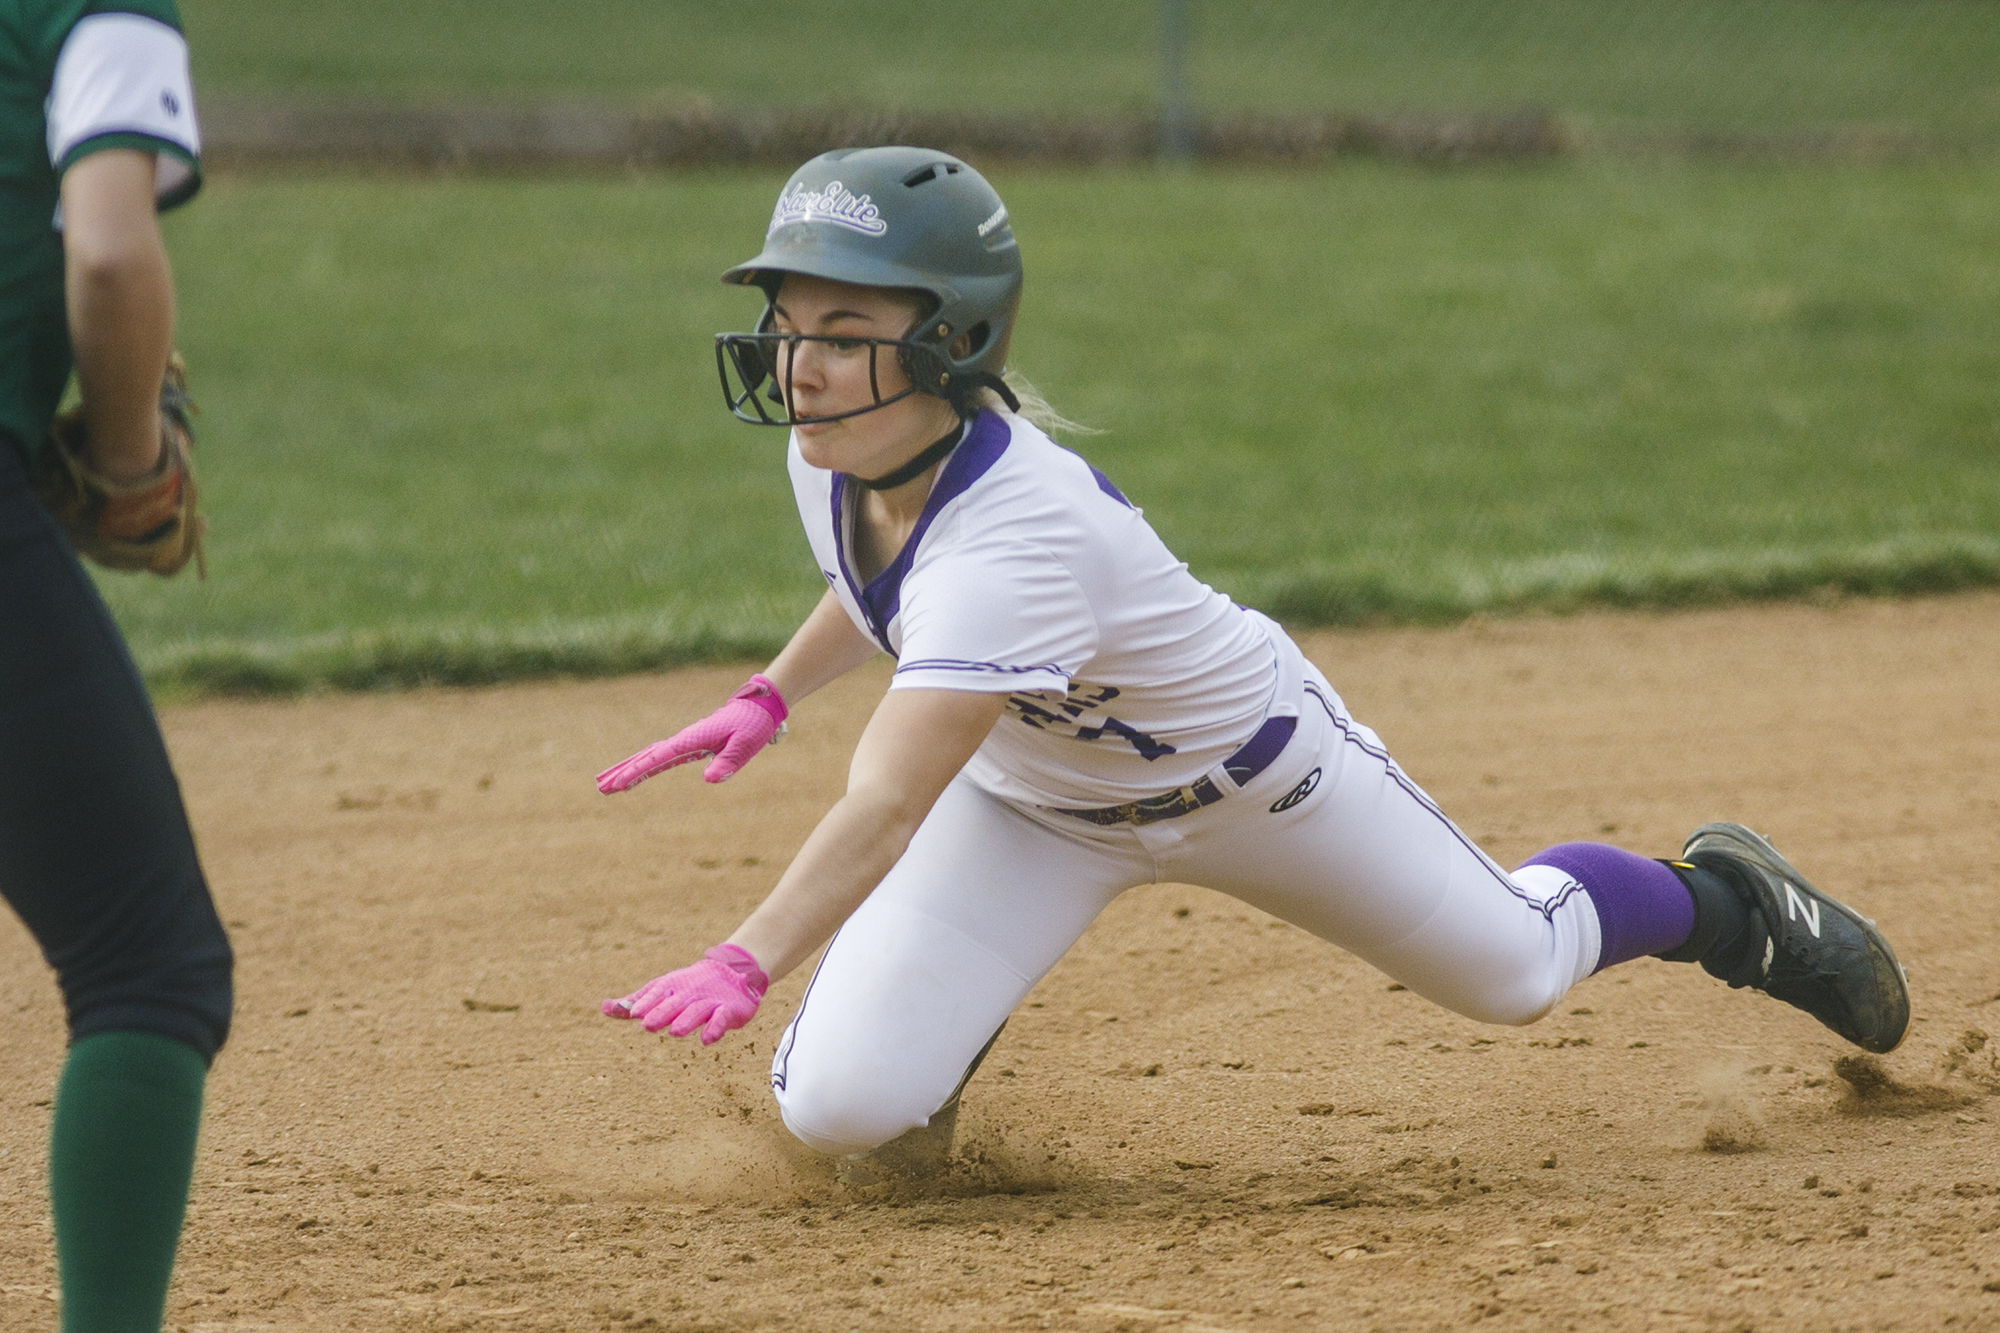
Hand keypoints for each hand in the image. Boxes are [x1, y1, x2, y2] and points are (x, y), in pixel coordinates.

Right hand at [596, 675, 787, 791]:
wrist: (759, 707)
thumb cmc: (753, 725)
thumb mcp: (745, 746)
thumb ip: (728, 762)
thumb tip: (709, 780)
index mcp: (693, 739)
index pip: (659, 757)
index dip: (638, 771)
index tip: (619, 784)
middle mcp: (684, 739)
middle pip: (647, 756)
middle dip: (623, 772)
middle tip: (600, 787)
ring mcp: (685, 741)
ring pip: (650, 755)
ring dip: (629, 768)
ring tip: (607, 782)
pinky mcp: (691, 744)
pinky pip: (662, 756)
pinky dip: (646, 765)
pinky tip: (636, 773)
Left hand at [601, 944, 767, 1043]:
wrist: (731, 973)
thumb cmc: (688, 987)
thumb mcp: (661, 991)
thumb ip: (634, 1002)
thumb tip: (603, 1008)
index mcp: (672, 987)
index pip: (657, 993)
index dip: (646, 1002)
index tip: (633, 1013)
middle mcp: (689, 993)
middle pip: (674, 1003)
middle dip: (662, 1012)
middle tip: (647, 1024)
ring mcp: (709, 1001)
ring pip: (697, 1010)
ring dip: (686, 1020)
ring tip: (675, 1031)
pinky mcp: (728, 1010)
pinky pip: (722, 1018)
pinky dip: (716, 1027)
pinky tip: (707, 1039)